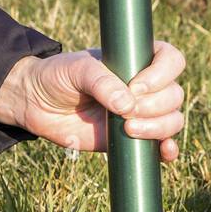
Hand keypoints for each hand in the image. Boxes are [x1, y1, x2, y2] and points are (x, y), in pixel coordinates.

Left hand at [0, 42, 185, 162]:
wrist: (36, 103)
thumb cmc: (57, 77)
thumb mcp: (77, 70)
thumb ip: (102, 82)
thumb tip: (128, 106)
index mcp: (137, 61)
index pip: (171, 60)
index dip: (161, 74)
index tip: (135, 86)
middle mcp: (146, 86)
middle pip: (174, 94)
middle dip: (154, 105)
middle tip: (124, 112)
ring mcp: (142, 113)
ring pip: (173, 120)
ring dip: (159, 127)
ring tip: (128, 129)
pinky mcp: (135, 138)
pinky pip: (163, 145)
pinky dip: (167, 150)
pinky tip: (164, 151)